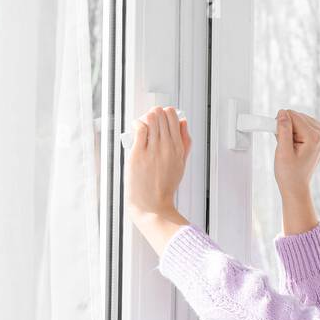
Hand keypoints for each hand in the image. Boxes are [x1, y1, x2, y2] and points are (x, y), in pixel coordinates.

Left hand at [126, 106, 191, 221]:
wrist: (152, 205)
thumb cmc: (164, 188)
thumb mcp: (181, 164)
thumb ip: (184, 142)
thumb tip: (183, 123)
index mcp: (178, 148)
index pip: (174, 116)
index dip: (165, 114)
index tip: (159, 120)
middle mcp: (167, 147)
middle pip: (161, 114)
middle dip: (154, 114)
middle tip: (149, 123)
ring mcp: (153, 150)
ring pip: (151, 117)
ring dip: (145, 118)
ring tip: (142, 126)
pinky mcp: (139, 154)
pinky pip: (139, 128)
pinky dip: (136, 124)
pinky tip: (135, 129)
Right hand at [274, 109, 319, 195]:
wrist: (296, 186)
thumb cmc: (289, 173)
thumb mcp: (283, 151)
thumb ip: (283, 130)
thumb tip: (282, 113)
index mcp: (315, 138)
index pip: (294, 116)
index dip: (281, 124)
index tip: (277, 135)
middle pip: (300, 117)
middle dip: (289, 127)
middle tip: (286, 144)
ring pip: (304, 120)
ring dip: (294, 129)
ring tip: (291, 146)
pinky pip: (309, 126)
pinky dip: (300, 132)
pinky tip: (297, 144)